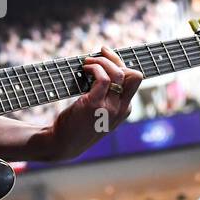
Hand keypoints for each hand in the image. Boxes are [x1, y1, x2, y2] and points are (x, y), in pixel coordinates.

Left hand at [46, 46, 141, 161]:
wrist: (64, 144)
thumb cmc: (78, 126)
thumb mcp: (99, 113)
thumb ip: (106, 97)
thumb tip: (103, 70)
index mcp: (124, 110)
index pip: (134, 81)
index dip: (122, 66)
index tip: (107, 58)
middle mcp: (121, 109)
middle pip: (135, 76)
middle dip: (117, 60)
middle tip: (100, 54)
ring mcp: (109, 108)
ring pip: (118, 74)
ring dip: (102, 61)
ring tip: (88, 62)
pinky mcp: (94, 105)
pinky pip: (102, 78)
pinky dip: (94, 68)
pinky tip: (84, 69)